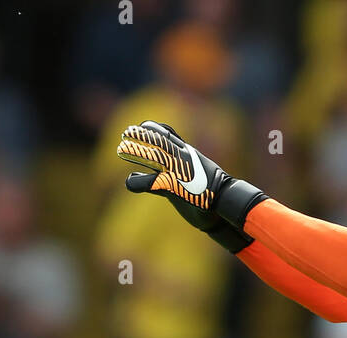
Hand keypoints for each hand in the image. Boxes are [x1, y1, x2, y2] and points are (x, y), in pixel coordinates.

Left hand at [116, 120, 265, 251]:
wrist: (226, 202)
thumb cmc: (210, 192)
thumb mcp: (198, 175)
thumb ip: (184, 169)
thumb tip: (172, 171)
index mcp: (188, 153)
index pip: (169, 134)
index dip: (153, 129)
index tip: (141, 126)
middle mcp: (183, 159)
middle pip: (158, 141)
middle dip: (141, 135)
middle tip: (125, 132)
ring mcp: (179, 172)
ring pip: (154, 156)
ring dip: (136, 151)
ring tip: (121, 148)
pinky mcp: (175, 188)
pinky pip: (153, 183)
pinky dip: (140, 182)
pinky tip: (130, 182)